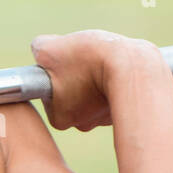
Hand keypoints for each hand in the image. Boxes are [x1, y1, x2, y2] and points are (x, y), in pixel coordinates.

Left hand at [30, 30, 165, 132]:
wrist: (133, 66)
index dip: (57, 71)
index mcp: (59, 117)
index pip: (51, 91)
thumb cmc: (89, 59)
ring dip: (96, 77)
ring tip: (103, 62)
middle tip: (85, 60)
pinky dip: (113, 81)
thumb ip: (38, 50)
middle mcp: (81, 124)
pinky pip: (113, 92)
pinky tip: (117, 70)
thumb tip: (39, 50)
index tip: (66, 62)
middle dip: (77, 76)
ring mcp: (104, 119)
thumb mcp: (50, 48)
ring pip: (94, 92)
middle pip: (73, 93)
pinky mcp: (125, 109)